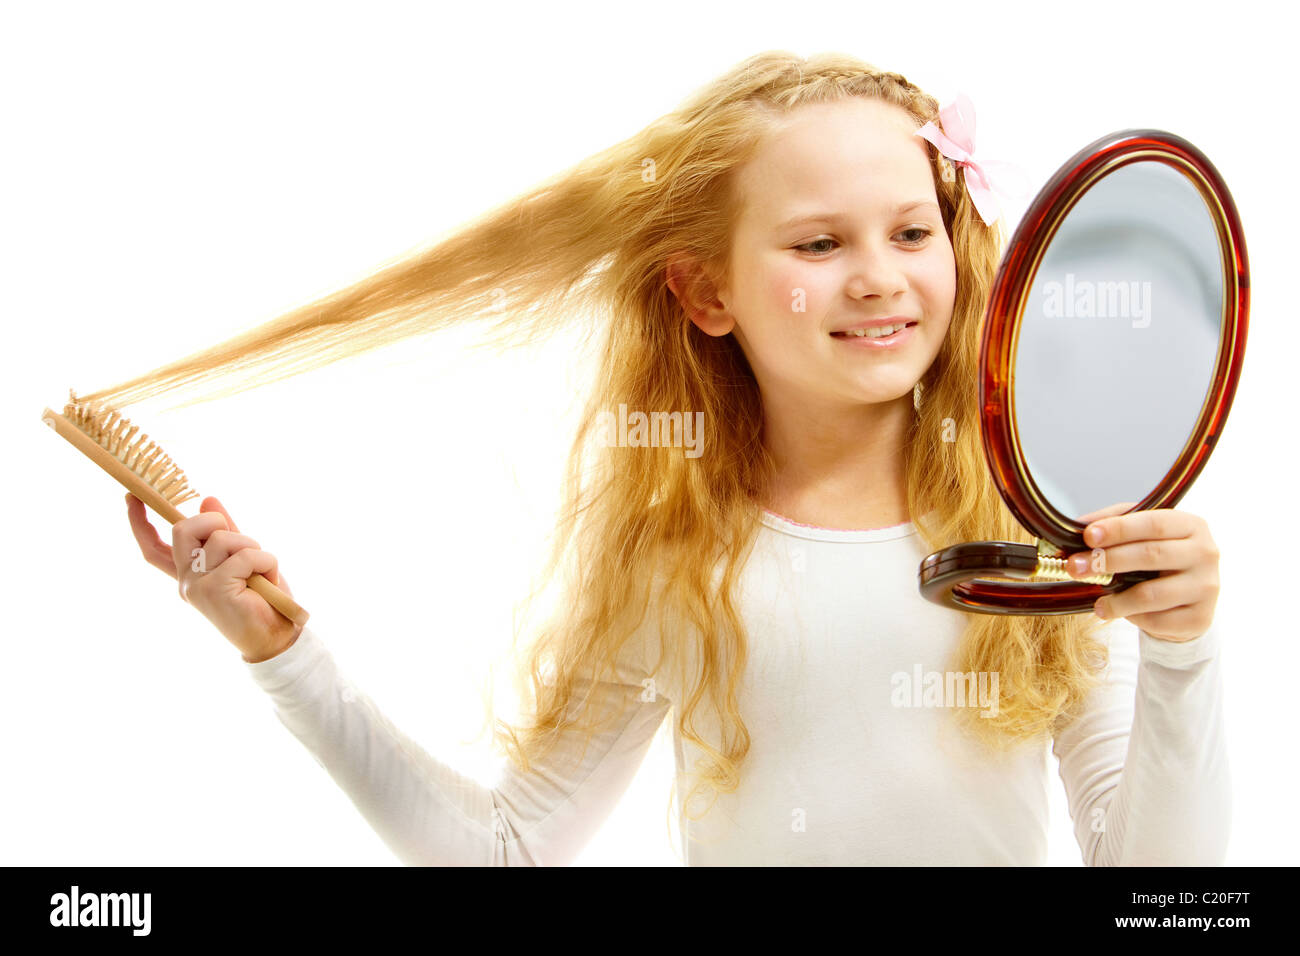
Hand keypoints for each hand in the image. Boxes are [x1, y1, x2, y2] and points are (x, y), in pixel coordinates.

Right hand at [126, 492, 301, 661]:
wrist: (277, 637)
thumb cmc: (263, 599)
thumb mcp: (244, 559)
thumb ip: (225, 532)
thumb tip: (208, 500)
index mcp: (189, 574)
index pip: (153, 547)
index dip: (140, 521)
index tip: (132, 495)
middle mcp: (186, 580)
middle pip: (182, 529)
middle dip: (214, 522)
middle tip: (239, 541)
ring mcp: (196, 586)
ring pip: (222, 538)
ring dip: (252, 547)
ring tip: (262, 570)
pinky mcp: (214, 590)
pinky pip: (244, 556)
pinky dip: (265, 561)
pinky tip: (267, 580)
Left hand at [1067, 503, 1219, 642]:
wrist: (1187, 601)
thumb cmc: (1158, 561)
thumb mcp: (1140, 534)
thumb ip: (1114, 523)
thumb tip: (1080, 525)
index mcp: (1190, 525)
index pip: (1153, 523)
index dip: (1118, 529)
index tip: (1089, 536)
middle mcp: (1205, 553)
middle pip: (1150, 555)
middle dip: (1108, 561)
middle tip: (1076, 567)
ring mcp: (1206, 587)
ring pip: (1151, 594)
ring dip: (1116, 599)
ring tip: (1096, 602)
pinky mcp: (1200, 618)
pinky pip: (1157, 619)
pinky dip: (1132, 617)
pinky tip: (1120, 613)